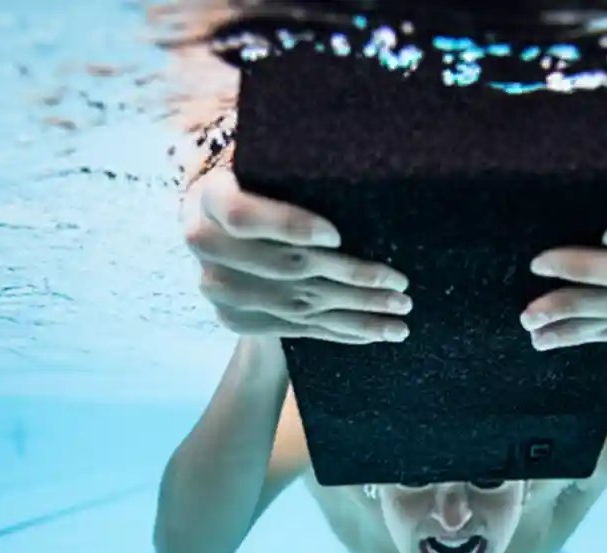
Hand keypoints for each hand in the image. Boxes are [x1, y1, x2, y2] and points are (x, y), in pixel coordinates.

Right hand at [184, 168, 412, 343]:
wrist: (219, 226)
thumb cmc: (259, 184)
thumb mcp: (267, 167)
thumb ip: (297, 171)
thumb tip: (361, 165)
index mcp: (211, 198)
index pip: (244, 216)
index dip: (289, 226)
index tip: (336, 234)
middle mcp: (206, 246)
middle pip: (285, 267)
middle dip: (351, 278)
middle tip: (401, 284)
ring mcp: (219, 290)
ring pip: (298, 304)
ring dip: (357, 313)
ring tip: (400, 316)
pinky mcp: (237, 320)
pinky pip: (296, 329)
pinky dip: (341, 332)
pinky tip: (375, 333)